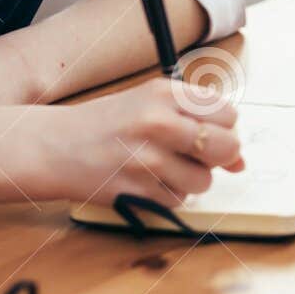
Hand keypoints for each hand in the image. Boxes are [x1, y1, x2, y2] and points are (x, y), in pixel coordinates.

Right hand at [31, 78, 243, 206]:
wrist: (54, 146)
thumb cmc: (106, 124)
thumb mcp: (150, 105)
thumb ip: (196, 122)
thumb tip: (240, 161)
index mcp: (163, 93)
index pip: (227, 113)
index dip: (222, 127)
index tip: (205, 132)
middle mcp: (157, 122)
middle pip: (226, 146)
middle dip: (219, 156)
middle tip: (195, 155)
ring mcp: (146, 159)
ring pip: (204, 180)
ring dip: (190, 179)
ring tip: (162, 168)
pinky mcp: (136, 190)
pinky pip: (177, 200)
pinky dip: (167, 195)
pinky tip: (146, 181)